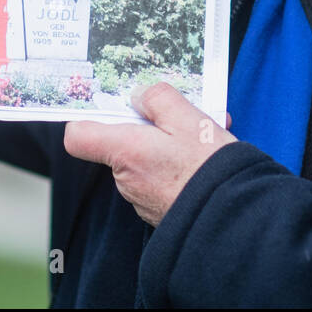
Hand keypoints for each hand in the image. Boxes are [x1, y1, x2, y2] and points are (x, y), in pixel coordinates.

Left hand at [63, 83, 235, 227]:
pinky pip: (161, 176)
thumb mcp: (187, 118)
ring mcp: (143, 198)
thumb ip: (157, 98)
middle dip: (147, 125)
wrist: (233, 216)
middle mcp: (127, 179)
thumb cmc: (208, 168)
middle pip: (120, 143)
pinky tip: (207, 155)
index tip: (109, 106)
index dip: (87, 118)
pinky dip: (178, 164)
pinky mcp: (161, 209)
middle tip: (180, 114)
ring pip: (146, 158)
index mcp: (125, 151)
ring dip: (169, 143)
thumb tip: (139, 95)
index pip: (78, 137)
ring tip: (206, 133)